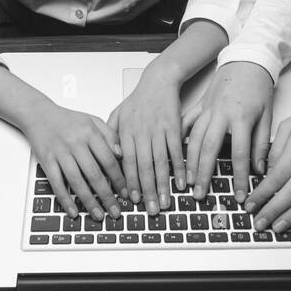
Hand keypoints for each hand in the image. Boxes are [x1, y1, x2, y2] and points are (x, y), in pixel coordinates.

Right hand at [23, 105, 126, 219]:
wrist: (39, 114)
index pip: (108, 160)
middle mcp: (75, 143)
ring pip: (77, 182)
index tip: (125, 193)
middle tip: (116, 212)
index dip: (119, 179)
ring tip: (98, 216)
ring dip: (89, 202)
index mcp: (90, 133)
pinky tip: (73, 211)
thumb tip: (122, 155)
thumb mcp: (93, 121)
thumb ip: (110, 136)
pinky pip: (56, 183)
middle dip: (107, 196)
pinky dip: (65, 199)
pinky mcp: (46, 161)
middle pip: (94, 174)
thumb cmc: (68, 120)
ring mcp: (60, 153)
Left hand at [107, 66, 184, 214]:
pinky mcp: (174, 128)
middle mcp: (141, 133)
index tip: (132, 199)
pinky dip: (180, 169)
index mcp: (126, 133)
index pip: (126, 163)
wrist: (158, 80)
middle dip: (147, 191)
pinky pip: (177, 153)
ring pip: (160, 163)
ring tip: (165, 203)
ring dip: (163, 185)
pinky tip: (182, 184)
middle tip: (149, 210)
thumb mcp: (117, 115)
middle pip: (144, 167)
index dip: (130, 183)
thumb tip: (108, 157)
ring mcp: (158, 131)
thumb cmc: (138, 100)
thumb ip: (111, 136)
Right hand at [182, 61, 274, 202]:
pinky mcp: (199, 105)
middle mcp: (220, 114)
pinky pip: (185, 123)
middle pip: (208, 149)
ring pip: (193, 139)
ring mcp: (206, 109)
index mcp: (240, 117)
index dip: (239, 177)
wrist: (246, 59)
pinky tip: (173, 153)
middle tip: (199, 194)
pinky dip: (178, 139)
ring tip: (186, 182)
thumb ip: (262, 143)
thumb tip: (260, 169)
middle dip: (203, 174)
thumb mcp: (267, 115)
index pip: (240, 154)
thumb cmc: (258, 86)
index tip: (239, 194)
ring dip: (189, 162)